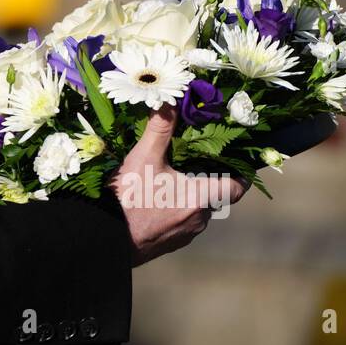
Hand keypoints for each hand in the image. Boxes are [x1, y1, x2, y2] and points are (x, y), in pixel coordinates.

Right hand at [110, 106, 248, 267]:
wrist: (104, 238)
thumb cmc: (127, 199)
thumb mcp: (143, 158)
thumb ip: (161, 128)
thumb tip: (170, 101)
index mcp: (200, 197)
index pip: (237, 187)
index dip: (241, 173)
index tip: (237, 160)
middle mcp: (200, 220)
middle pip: (215, 195)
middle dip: (208, 177)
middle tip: (194, 158)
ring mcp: (185, 235)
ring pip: (199, 210)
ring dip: (190, 194)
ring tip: (172, 176)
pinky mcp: (171, 243)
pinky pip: (183, 222)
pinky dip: (177, 209)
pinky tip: (156, 198)